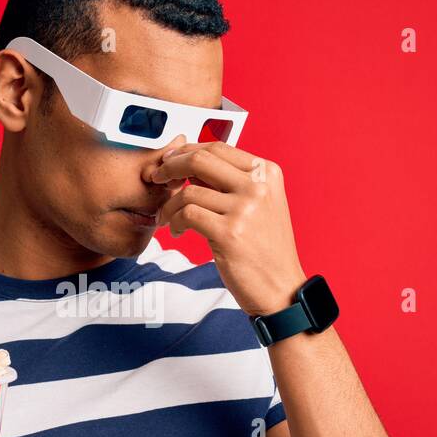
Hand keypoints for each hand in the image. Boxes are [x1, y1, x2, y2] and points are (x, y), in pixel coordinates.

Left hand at [149, 138, 306, 317]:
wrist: (281, 288)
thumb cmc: (264, 249)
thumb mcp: (258, 205)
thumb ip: (230, 182)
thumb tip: (189, 160)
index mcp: (267, 172)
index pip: (218, 147)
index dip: (187, 151)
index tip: (169, 161)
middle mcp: (258, 186)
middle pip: (200, 159)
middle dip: (170, 166)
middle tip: (156, 178)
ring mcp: (245, 209)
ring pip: (188, 191)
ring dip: (169, 205)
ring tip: (168, 219)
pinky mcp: (229, 233)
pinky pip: (187, 214)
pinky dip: (174, 221)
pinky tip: (176, 231)